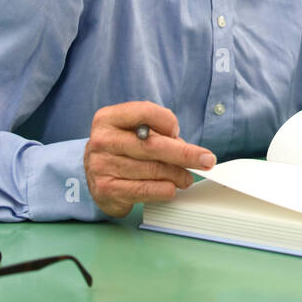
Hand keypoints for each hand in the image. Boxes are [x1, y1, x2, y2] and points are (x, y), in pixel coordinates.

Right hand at [83, 101, 215, 217]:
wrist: (94, 175)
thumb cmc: (123, 149)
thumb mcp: (134, 131)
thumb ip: (157, 132)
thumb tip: (188, 148)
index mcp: (108, 118)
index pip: (146, 112)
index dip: (168, 122)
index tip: (178, 133)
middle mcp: (101, 140)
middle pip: (152, 145)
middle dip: (185, 153)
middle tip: (206, 160)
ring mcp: (101, 166)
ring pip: (152, 169)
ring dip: (177, 175)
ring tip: (186, 178)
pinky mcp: (106, 189)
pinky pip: (144, 189)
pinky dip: (164, 190)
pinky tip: (172, 189)